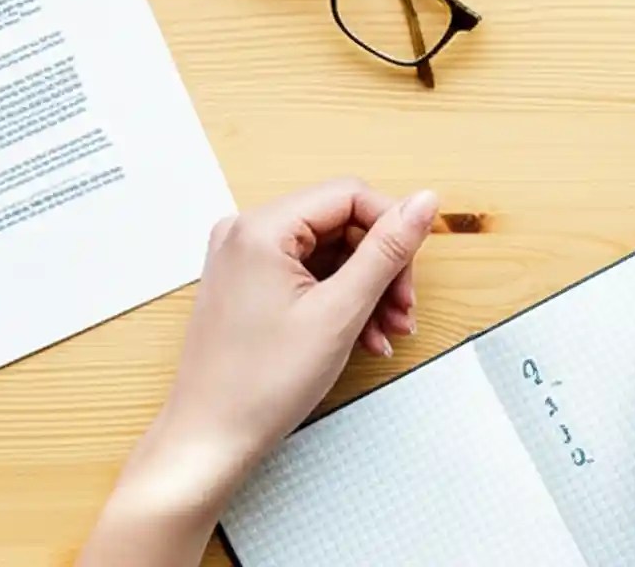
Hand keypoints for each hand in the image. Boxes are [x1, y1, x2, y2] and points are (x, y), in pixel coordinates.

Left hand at [79, 178, 439, 566]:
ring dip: (366, 289)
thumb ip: (386, 251)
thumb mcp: (340, 311)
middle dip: (380, 267)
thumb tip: (423, 202)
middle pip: (340, 224)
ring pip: (328, 253)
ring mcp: (243, 259)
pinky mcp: (248, 284)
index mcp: (260, 228)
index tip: (414, 268)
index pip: (349, 195)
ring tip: (387, 332)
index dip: (392, 228)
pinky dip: (340, 301)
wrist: (211, 439)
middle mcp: (245, 233)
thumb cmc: (260, 385)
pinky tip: (363, 337)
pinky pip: (308, 275)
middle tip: (403, 311)